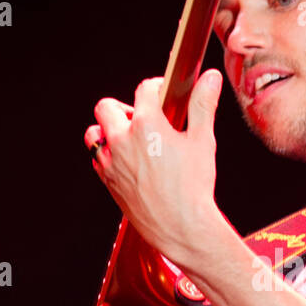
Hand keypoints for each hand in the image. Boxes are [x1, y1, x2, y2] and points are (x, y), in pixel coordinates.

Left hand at [84, 70, 223, 267]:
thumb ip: (203, 105)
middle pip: (107, 107)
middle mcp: (122, 140)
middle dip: (123, 107)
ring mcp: (111, 162)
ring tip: (131, 139)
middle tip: (143, 118)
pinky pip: (97, 159)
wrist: (180, 227)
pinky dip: (108, 155)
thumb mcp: (203, 141)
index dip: (156, 87)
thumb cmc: (193, 187)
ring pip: (94, 133)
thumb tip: (210, 78)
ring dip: (108, 130)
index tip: (163, 93)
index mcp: (147, 125)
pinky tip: (129, 162)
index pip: (144, 90)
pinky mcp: (108, 181)